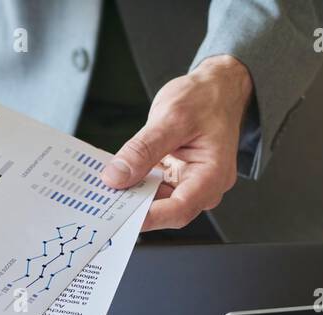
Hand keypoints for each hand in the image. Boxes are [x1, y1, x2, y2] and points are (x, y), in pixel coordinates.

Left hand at [102, 55, 253, 230]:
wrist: (217, 88)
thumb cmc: (207, 99)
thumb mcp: (171, 117)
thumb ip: (143, 149)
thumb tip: (117, 177)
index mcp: (213, 175)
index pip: (179, 209)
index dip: (149, 217)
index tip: (120, 214)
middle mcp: (204, 187)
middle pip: (167, 210)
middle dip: (135, 206)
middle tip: (105, 198)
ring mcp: (190, 183)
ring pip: (156, 201)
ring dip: (132, 194)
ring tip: (108, 184)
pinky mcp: (177, 177)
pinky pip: (153, 187)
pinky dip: (135, 182)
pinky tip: (118, 174)